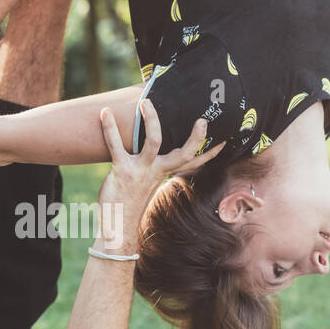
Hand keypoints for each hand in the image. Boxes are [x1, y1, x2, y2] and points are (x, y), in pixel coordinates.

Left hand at [95, 101, 224, 248]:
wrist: (116, 226)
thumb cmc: (130, 202)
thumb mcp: (145, 183)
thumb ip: (151, 168)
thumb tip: (152, 154)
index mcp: (164, 173)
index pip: (193, 162)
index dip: (210, 153)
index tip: (225, 139)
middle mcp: (156, 171)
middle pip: (183, 154)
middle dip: (196, 137)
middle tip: (203, 119)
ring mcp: (140, 170)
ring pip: (155, 141)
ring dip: (152, 120)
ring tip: (146, 102)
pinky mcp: (122, 170)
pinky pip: (116, 145)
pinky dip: (110, 128)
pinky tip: (105, 112)